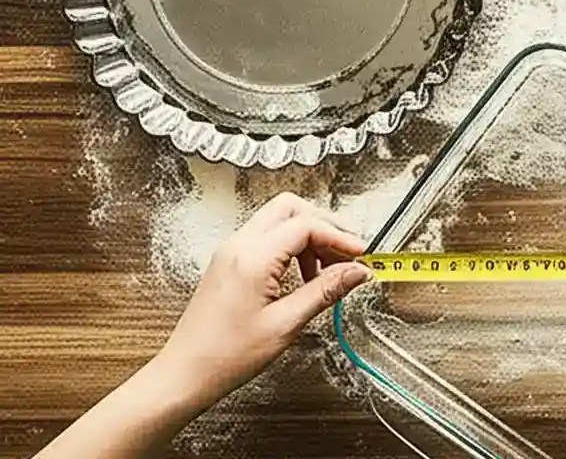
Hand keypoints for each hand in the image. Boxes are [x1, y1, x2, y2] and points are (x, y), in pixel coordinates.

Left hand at [35, 192, 372, 458]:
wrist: (185, 374)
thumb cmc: (228, 355)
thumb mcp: (286, 324)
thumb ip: (325, 291)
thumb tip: (358, 272)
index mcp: (252, 258)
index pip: (306, 225)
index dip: (340, 237)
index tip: (362, 256)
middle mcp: (239, 245)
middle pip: (291, 208)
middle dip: (324, 225)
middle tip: (347, 253)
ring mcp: (231, 251)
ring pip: (278, 220)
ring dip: (308, 236)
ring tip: (327, 271)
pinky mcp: (229, 262)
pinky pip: (266, 238)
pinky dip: (291, 247)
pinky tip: (303, 277)